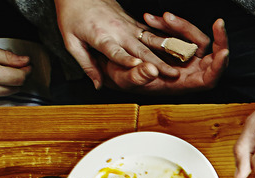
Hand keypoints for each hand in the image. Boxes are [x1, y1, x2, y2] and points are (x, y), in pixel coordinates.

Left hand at [55, 0, 177, 88]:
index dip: (127, 59)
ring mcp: (128, 26)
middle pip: (140, 49)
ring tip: (183, 62)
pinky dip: (167, 42)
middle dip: (158, 63)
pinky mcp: (134, 23)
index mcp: (100, 36)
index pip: (115, 51)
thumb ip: (86, 64)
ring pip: (152, 41)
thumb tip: (97, 84)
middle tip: (173, 75)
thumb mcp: (70, 41)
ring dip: (168, 53)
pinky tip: (181, 48)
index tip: (138, 65)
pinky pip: (153, 33)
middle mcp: (118, 31)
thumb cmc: (72, 16)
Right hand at [102, 13, 227, 92]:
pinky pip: (182, 31)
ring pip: (196, 39)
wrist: (114, 64)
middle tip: (219, 23)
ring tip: (161, 18)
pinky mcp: (177, 44)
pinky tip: (154, 19)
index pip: (210, 79)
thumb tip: (151, 70)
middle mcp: (188, 71)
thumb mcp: (124, 78)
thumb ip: (137, 76)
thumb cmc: (122, 77)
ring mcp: (184, 58)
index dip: (219, 67)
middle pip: (213, 56)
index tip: (223, 52)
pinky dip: (170, 24)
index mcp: (182, 84)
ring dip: (182, 25)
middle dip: (218, 38)